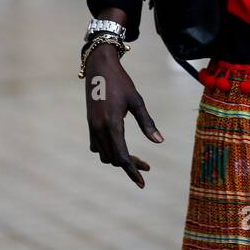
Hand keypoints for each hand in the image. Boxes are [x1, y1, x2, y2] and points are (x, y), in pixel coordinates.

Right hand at [84, 40, 162, 187]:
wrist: (99, 67)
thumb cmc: (121, 82)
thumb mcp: (137, 101)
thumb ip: (147, 122)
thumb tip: (159, 141)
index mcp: (112, 124)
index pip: (122, 156)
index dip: (132, 171)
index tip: (142, 182)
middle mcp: (99, 129)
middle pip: (114, 158)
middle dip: (129, 165)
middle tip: (147, 166)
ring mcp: (92, 127)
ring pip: (104, 154)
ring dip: (118, 159)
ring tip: (135, 158)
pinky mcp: (90, 123)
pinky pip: (96, 146)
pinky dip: (108, 150)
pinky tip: (119, 146)